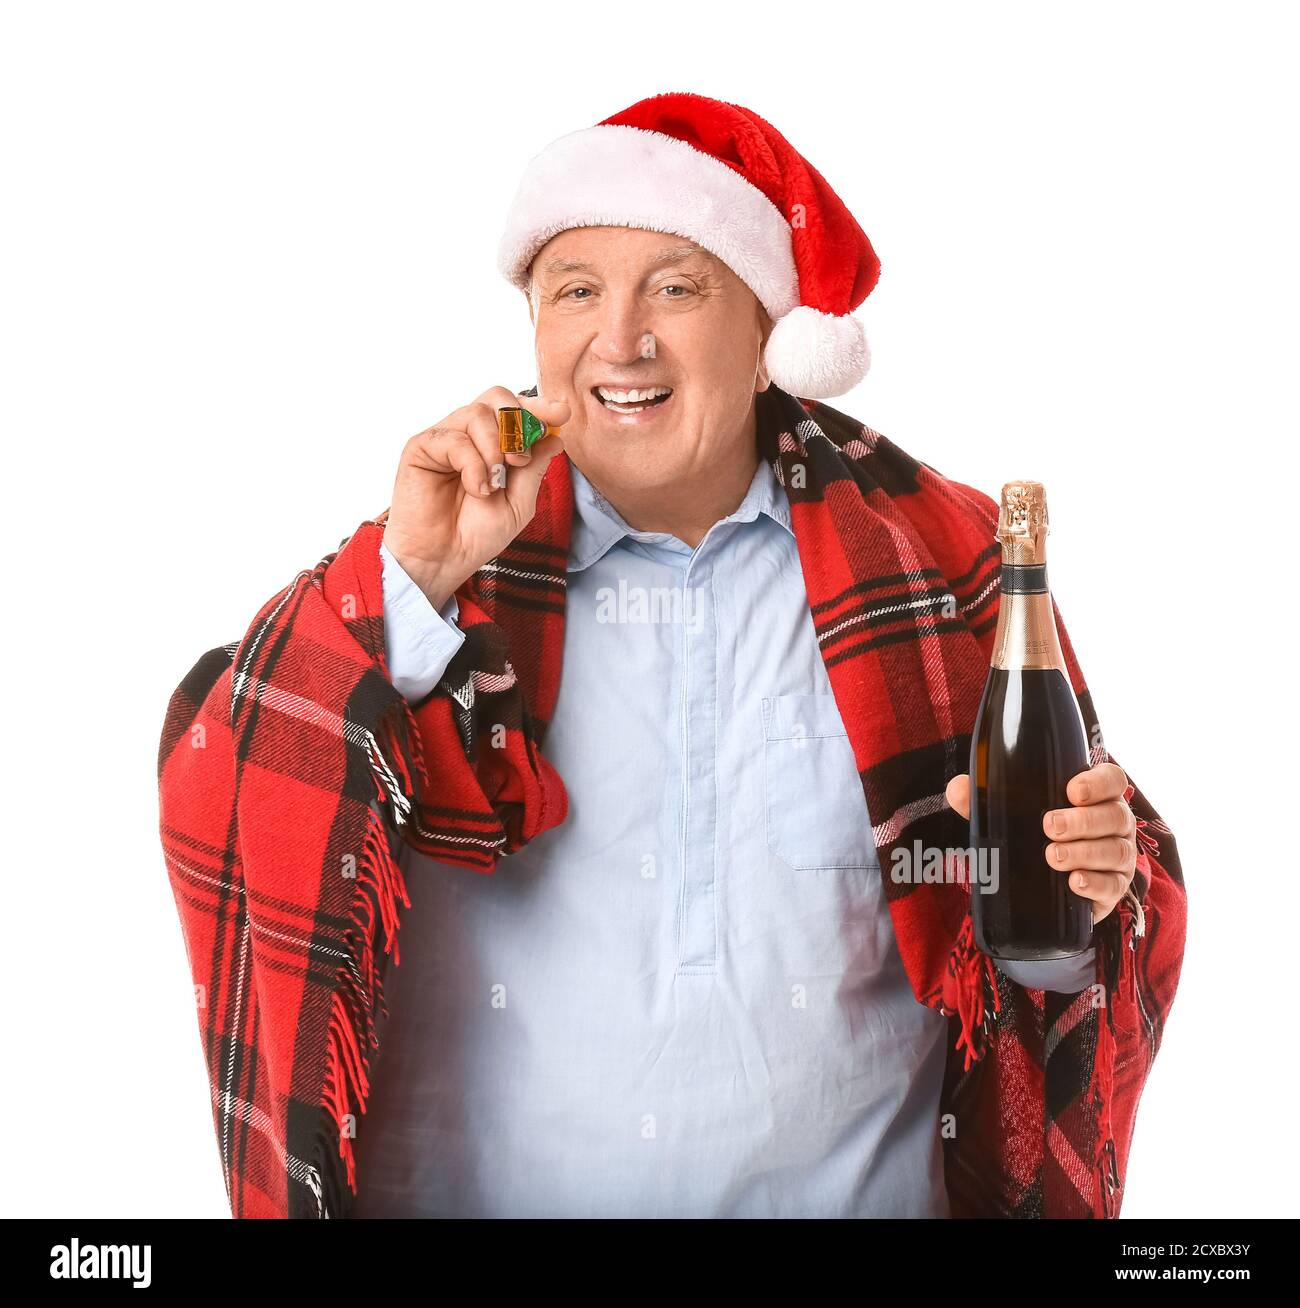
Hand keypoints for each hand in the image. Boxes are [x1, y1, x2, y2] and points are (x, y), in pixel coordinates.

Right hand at [382, 387, 569, 609]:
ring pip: (478, 413)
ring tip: (495, 483)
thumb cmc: (476, 535)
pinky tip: (477, 489)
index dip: (539, 407)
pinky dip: (473, 464)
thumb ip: (534, 468)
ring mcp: (445, 438)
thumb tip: (555, 436)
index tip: (562, 412)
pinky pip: (454, 438)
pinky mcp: (421, 447)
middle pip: (497, 397)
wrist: (443, 559)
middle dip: (518, 421)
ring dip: (495, 448)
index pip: (517, 410)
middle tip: (521, 458)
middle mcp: (469, 435)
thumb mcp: (519, 503)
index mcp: (494, 445)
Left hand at [945, 762, 1136, 922]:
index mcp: (1096, 796)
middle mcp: (1115, 823)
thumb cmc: (1034, 833)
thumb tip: (957, 788)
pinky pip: (1114, 886)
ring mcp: (1118, 856)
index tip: (1071, 790)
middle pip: (1114, 815)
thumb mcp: (1011, 813)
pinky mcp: (1113, 889)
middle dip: (1082, 821)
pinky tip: (1075, 882)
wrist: (1045, 885)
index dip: (1098, 782)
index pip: (1112, 779)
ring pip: (1116, 850)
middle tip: (1048, 826)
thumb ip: (986, 797)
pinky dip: (1095, 883)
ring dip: (1085, 853)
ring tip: (1052, 856)